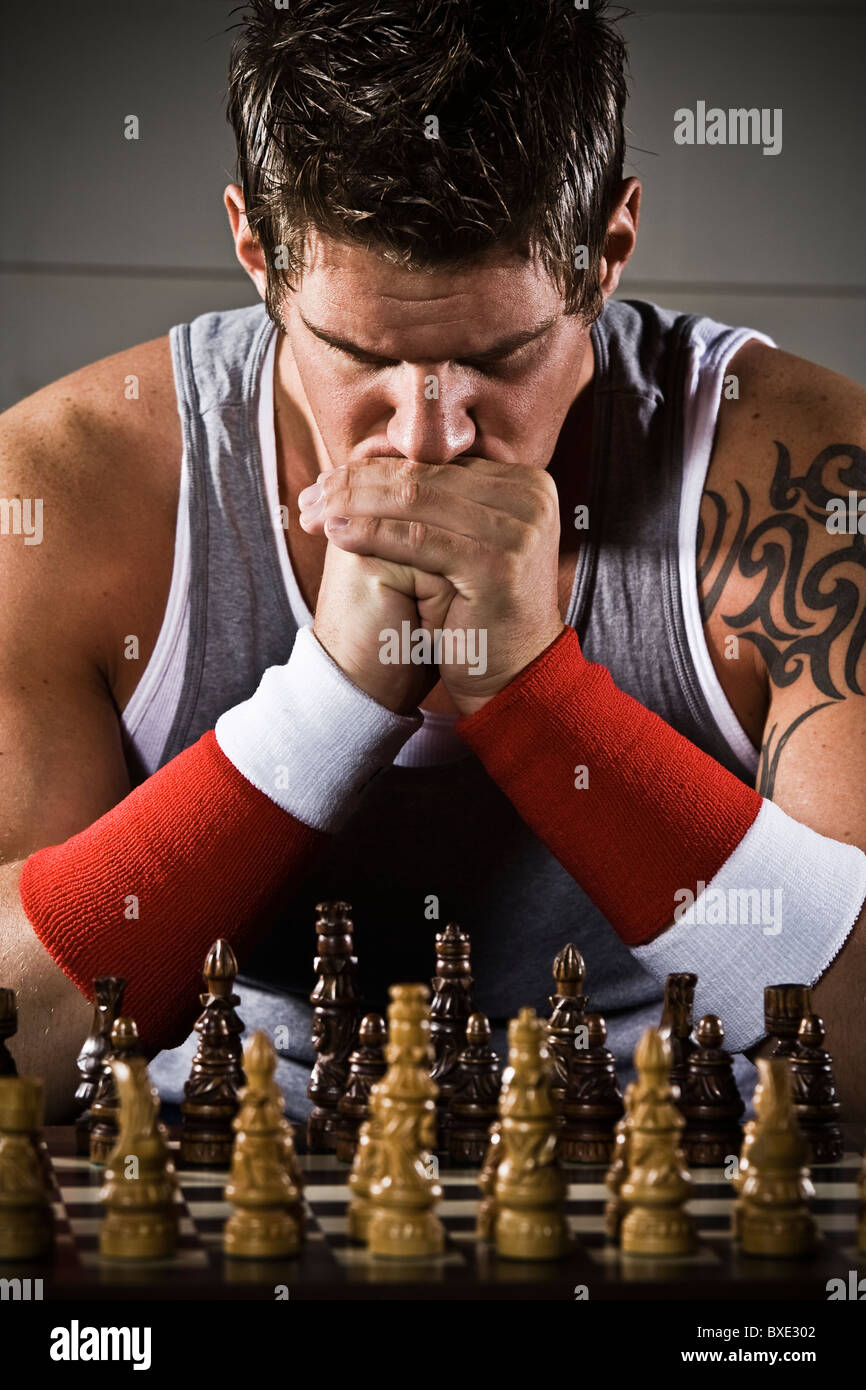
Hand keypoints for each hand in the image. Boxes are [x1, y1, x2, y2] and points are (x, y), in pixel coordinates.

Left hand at [300, 456, 564, 714]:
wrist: (518, 675)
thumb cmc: (482, 614)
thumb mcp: (471, 544)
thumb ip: (443, 502)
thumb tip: (375, 456)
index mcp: (528, 484)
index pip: (437, 465)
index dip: (377, 469)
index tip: (328, 481)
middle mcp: (531, 497)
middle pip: (425, 478)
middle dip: (358, 484)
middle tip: (311, 493)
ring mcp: (517, 529)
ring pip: (417, 502)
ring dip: (355, 505)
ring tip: (315, 512)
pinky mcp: (497, 563)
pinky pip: (418, 539)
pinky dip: (372, 533)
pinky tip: (336, 535)